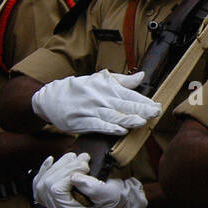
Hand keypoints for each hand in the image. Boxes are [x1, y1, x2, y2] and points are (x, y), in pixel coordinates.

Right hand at [30, 70, 161, 134]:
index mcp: (106, 88)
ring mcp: (90, 111)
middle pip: (123, 105)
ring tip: (142, 122)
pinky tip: (120, 131)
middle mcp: (99, 98)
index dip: (144, 101)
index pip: (129, 95)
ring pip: (112, 116)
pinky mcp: (81, 122)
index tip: (158, 105)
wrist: (50, 98)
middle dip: (141, 109)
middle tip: (156, 113)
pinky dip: (109, 128)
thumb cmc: (79, 89)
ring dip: (127, 119)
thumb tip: (141, 76)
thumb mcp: (99, 80)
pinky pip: (97, 126)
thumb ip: (122, 81)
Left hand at [32, 151, 146, 207]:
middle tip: (83, 160)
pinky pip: (38, 182)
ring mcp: (51, 204)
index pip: (56, 190)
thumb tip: (74, 178)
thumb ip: (93, 187)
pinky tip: (51, 160)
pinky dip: (44, 169)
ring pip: (41, 182)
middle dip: (64, 168)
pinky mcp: (50, 195)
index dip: (68, 174)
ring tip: (74, 158)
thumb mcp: (109, 193)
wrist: (112, 201)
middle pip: (46, 185)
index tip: (86, 167)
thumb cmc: (112, 198)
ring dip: (57, 165)